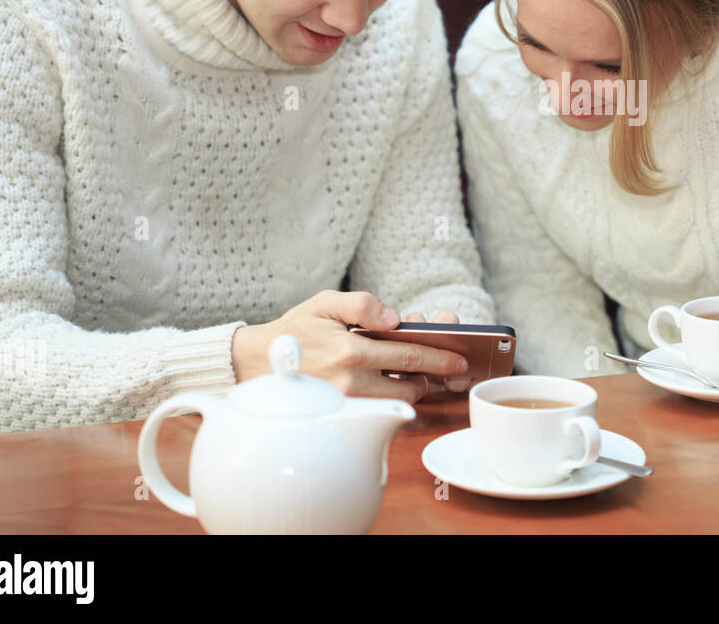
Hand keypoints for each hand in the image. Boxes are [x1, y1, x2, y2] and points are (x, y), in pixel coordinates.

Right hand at [230, 291, 469, 403]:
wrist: (258, 362)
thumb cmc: (296, 330)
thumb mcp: (325, 303)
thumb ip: (362, 304)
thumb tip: (395, 318)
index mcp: (351, 350)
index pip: (409, 354)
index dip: (440, 357)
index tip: (460, 359)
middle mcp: (350, 381)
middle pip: (410, 384)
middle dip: (432, 375)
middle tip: (444, 368)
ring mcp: (345, 403)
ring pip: (397, 401)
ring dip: (413, 388)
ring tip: (417, 374)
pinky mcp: (340, 415)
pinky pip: (379, 412)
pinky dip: (394, 402)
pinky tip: (399, 387)